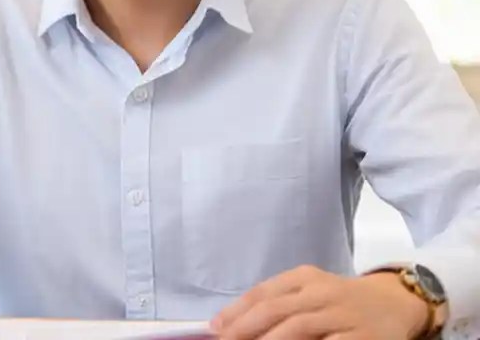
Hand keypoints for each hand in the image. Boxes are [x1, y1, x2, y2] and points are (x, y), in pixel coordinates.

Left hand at [212, 265, 430, 339]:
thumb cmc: (340, 300)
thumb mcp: (309, 291)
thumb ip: (276, 303)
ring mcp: (343, 315)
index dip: (236, 312)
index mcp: (305, 277)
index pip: (262, 294)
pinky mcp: (363, 337)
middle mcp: (322, 292)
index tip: (215, 329)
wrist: (396, 303)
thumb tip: (228, 325)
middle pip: (275, 311)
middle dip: (245, 330)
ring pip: (298, 328)